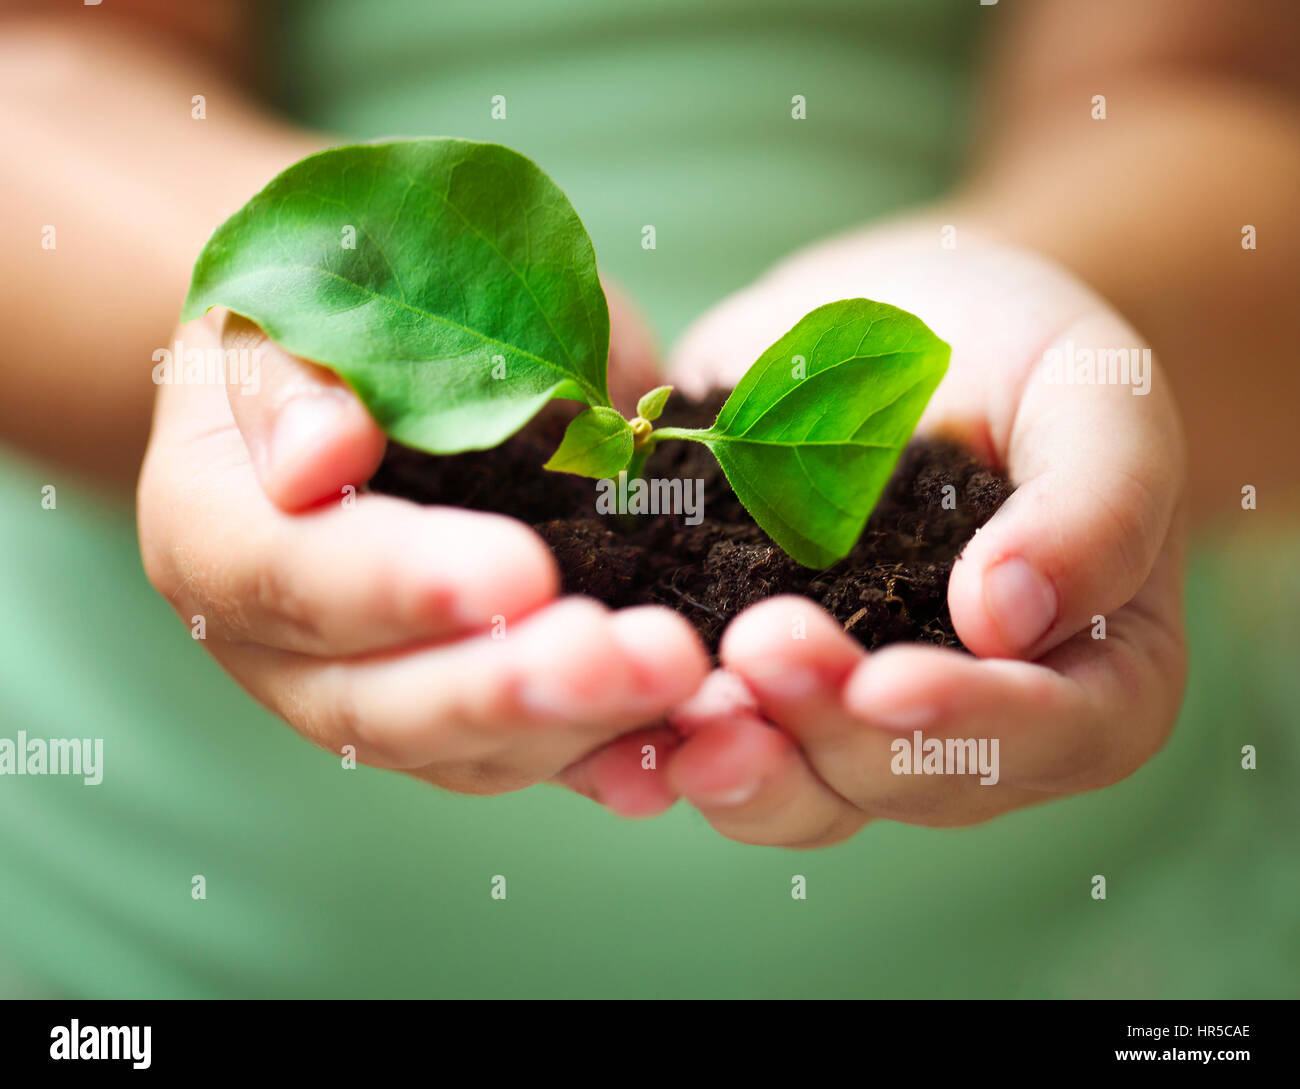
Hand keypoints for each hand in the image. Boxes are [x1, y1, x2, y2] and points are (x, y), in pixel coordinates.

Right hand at [137, 285, 706, 807]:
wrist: (367, 369)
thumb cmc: (323, 327)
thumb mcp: (280, 313)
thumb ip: (288, 381)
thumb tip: (316, 460)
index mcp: (214, 541)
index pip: (293, 581)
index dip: (399, 586)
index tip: (517, 570)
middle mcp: (285, 651)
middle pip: (381, 707)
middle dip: (506, 688)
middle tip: (620, 657)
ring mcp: (380, 696)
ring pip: (468, 755)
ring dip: (578, 728)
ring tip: (676, 675)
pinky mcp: (469, 718)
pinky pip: (535, 759)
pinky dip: (609, 754)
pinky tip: (678, 739)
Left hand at [657, 218, 1187, 845]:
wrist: (902, 331)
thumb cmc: (1023, 356)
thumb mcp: (1091, 391)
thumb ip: (1093, 502)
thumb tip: (1007, 617)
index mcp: (1093, 678)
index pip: (1053, 733)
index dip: (969, 722)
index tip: (885, 681)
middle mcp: (975, 732)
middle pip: (908, 778)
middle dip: (829, 730)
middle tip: (759, 648)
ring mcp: (858, 723)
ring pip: (805, 793)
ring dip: (742, 762)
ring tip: (686, 707)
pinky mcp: (763, 693)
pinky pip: (720, 743)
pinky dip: (668, 736)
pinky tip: (625, 700)